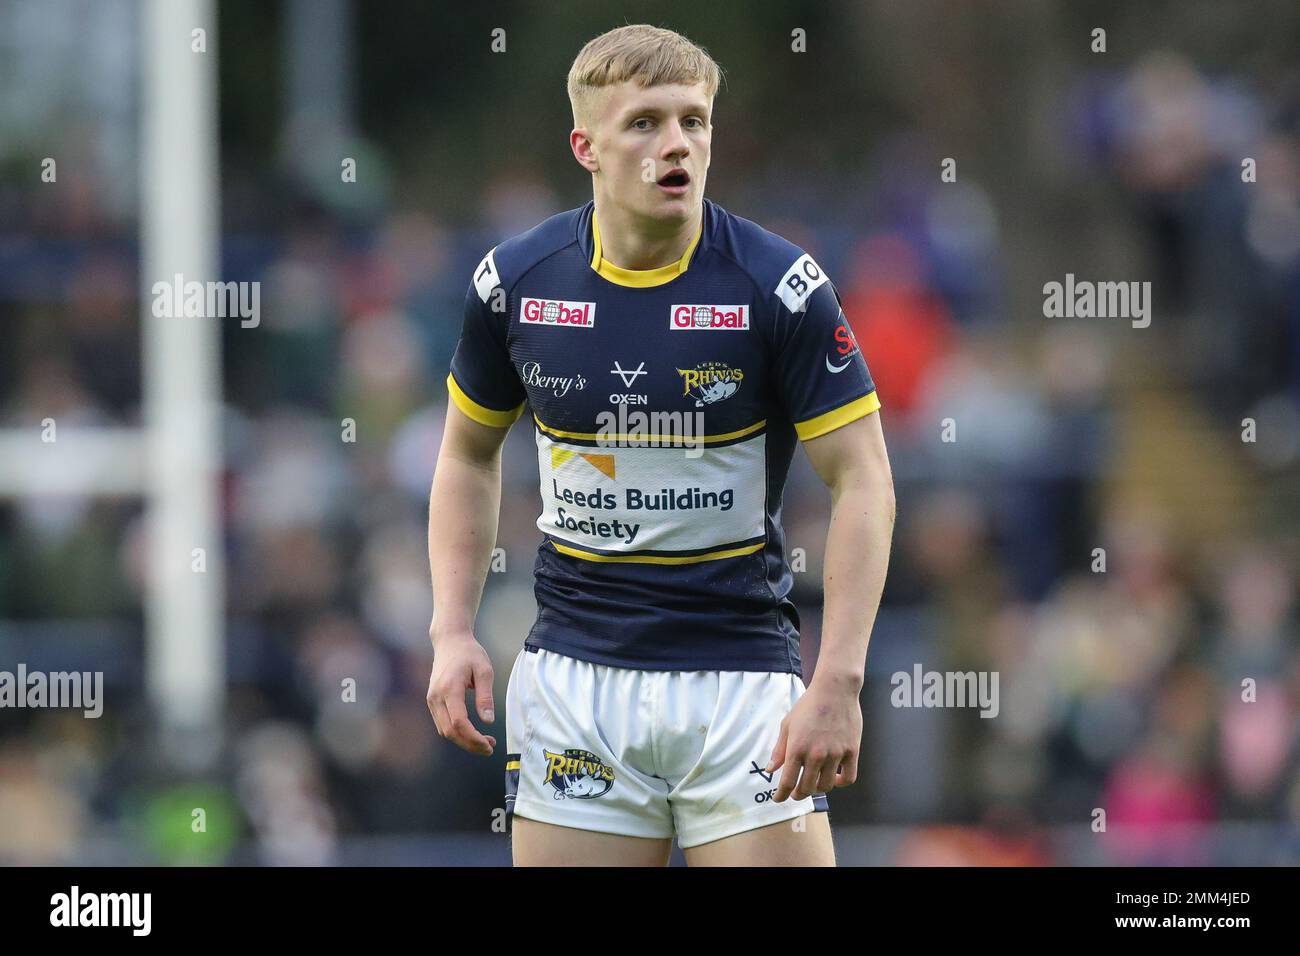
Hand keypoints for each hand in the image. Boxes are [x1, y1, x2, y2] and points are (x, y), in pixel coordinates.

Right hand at [426, 631, 496, 754]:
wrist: (449, 641)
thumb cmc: (469, 653)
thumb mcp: (484, 670)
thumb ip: (485, 696)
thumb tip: (488, 721)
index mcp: (449, 688)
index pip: (459, 722)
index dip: (473, 738)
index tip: (489, 744)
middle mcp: (436, 696)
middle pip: (449, 731)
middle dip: (470, 744)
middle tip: (489, 748)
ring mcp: (431, 700)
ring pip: (444, 731)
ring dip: (463, 741)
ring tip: (485, 742)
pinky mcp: (432, 701)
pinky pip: (442, 724)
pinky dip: (456, 733)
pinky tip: (472, 733)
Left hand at [767, 675, 860, 801]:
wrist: (835, 690)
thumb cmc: (808, 705)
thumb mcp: (788, 724)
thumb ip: (779, 749)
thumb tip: (771, 770)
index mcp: (797, 748)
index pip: (788, 782)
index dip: (782, 795)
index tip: (779, 799)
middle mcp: (816, 755)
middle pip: (807, 788)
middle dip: (798, 794)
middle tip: (796, 792)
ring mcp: (836, 754)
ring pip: (827, 786)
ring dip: (818, 789)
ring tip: (814, 783)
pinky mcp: (852, 752)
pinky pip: (848, 778)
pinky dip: (840, 783)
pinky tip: (834, 779)